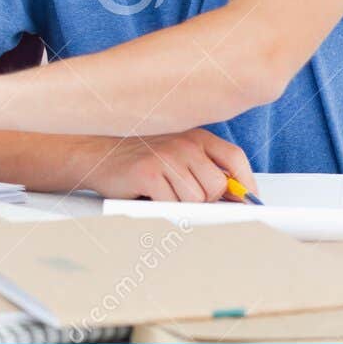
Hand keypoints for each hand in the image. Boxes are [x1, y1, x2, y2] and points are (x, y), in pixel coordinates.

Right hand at [79, 129, 258, 201]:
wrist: (95, 153)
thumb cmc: (139, 158)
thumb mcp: (176, 155)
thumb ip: (204, 168)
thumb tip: (236, 198)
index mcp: (195, 135)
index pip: (234, 158)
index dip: (245, 184)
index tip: (247, 202)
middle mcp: (183, 142)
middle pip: (218, 186)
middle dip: (206, 200)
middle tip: (183, 196)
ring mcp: (166, 156)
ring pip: (197, 199)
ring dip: (182, 205)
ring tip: (163, 193)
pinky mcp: (148, 173)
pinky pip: (173, 205)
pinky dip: (164, 209)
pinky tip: (150, 195)